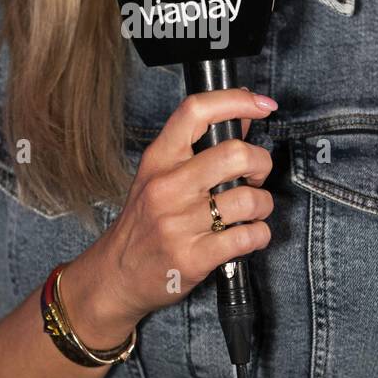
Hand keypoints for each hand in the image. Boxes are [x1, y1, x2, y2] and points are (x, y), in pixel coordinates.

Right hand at [84, 87, 276, 332]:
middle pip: (235, 154)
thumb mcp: (159, 177)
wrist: (114, 276)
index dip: (236, 101)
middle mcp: (167, 187)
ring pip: (248, 199)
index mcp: (159, 160)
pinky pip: (247, 237)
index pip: (196, 111)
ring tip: (252, 212)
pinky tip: (249, 236)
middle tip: (256, 176)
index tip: (262, 104)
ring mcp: (179, 224)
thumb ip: (199, 148)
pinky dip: (259, 235)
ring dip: (263, 205)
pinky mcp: (193, 258)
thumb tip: (242, 116)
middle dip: (261, 163)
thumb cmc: (142, 224)